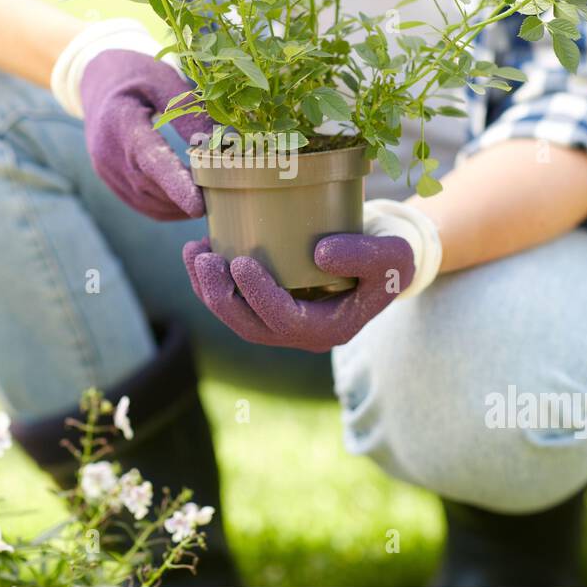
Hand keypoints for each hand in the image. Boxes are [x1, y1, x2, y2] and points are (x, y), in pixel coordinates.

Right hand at [79, 48, 211, 219]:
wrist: (98, 80)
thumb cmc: (137, 75)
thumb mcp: (163, 79)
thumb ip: (187, 109)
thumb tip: (220, 141)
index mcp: (120, 121)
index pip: (148, 159)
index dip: (174, 184)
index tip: (198, 206)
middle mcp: (107, 150)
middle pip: (149, 185)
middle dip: (184, 197)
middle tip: (223, 197)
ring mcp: (106, 168)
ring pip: (145, 200)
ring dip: (177, 206)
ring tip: (210, 199)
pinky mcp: (110, 179)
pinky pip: (140, 203)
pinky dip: (166, 208)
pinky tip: (188, 202)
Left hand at [181, 234, 415, 351]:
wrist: (387, 259)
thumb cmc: (393, 256)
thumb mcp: (393, 255)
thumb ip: (365, 255)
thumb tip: (320, 254)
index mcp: (329, 330)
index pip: (284, 321)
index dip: (257, 295)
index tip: (240, 261)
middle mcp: (302, 334)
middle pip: (250, 326)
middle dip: (220, 295)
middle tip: (203, 257)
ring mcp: (284, 322)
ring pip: (236, 316)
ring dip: (207, 288)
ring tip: (193, 252)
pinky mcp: (271, 304)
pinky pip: (235, 301)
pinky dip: (213, 281)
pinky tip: (201, 251)